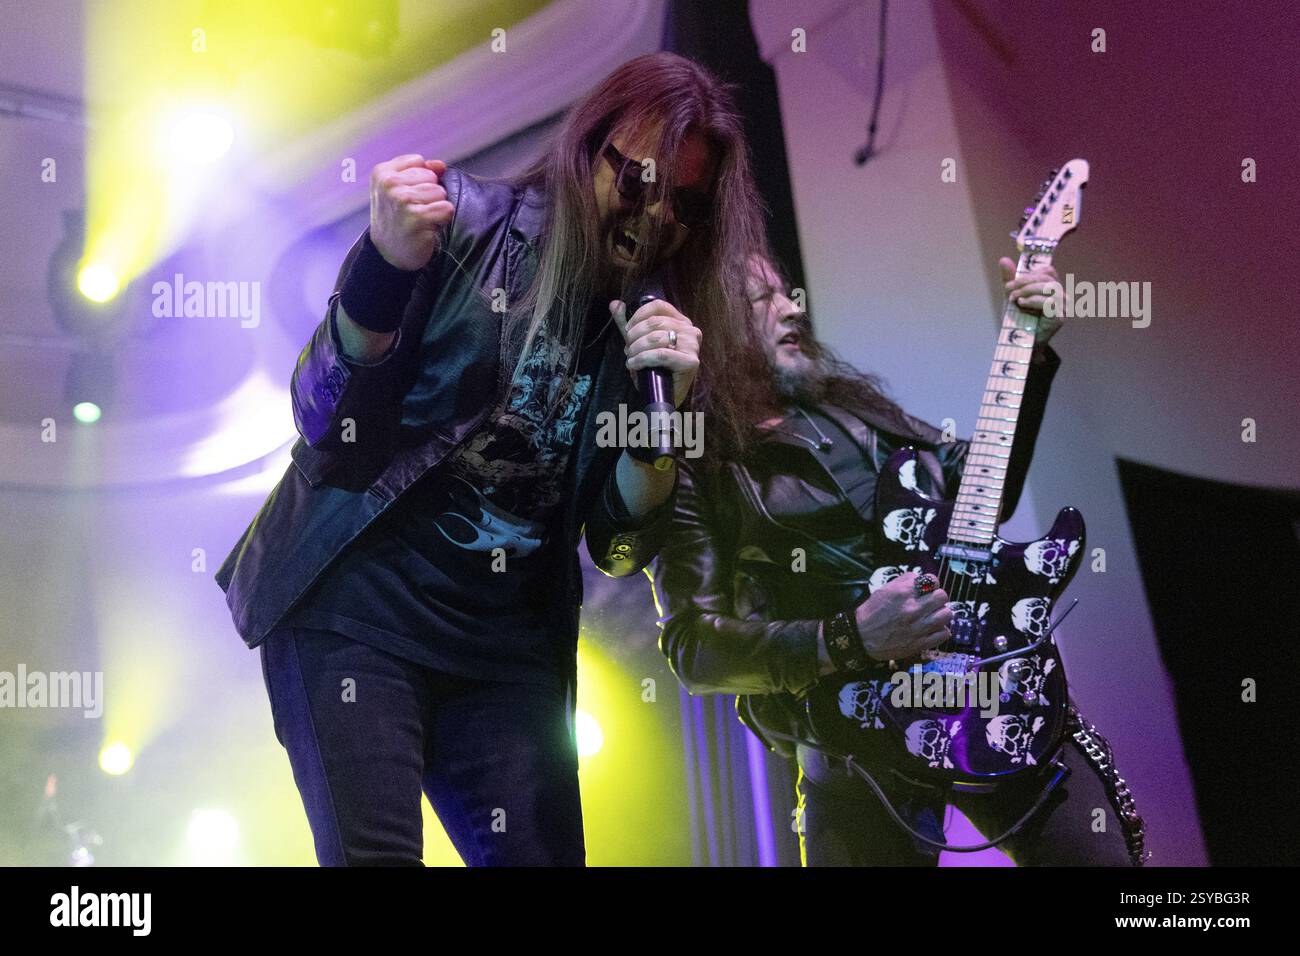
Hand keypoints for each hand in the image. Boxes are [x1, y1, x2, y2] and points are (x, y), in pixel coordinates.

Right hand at [369, 155, 454, 270]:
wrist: (388, 253)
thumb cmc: (396, 219)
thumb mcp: (398, 189)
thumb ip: (420, 171)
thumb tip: (440, 165)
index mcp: (382, 172)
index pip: (419, 162)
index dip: (420, 180)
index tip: (408, 197)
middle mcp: (389, 184)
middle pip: (432, 177)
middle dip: (429, 195)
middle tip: (414, 211)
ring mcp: (402, 200)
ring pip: (440, 192)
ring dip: (435, 208)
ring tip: (420, 219)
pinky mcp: (417, 217)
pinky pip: (446, 209)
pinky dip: (441, 220)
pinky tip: (427, 227)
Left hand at [612, 298, 701, 407]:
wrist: (664, 398)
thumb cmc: (654, 370)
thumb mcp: (640, 343)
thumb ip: (628, 324)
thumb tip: (614, 304)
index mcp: (681, 322)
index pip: (658, 306)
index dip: (638, 316)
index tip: (627, 330)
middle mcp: (691, 331)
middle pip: (654, 322)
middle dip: (634, 336)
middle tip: (628, 350)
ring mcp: (692, 346)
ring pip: (656, 338)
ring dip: (636, 349)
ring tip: (630, 359)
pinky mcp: (690, 362)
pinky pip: (660, 354)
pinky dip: (643, 359)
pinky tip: (634, 365)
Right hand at [853, 572, 952, 662]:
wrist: (861, 637)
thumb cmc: (872, 613)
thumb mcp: (885, 590)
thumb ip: (905, 582)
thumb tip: (921, 579)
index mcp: (903, 593)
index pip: (933, 580)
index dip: (932, 584)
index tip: (928, 589)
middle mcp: (913, 608)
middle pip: (942, 596)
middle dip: (937, 598)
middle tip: (931, 603)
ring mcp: (919, 626)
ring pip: (947, 614)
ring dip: (941, 614)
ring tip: (932, 616)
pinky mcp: (921, 643)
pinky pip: (944, 633)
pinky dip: (940, 631)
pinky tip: (931, 629)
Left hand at [1000, 256, 1062, 344]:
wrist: (1019, 343)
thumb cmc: (1019, 319)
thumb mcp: (1012, 296)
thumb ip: (1010, 279)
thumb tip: (1003, 259)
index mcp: (1052, 288)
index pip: (1048, 271)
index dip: (1029, 274)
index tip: (1011, 283)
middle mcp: (1060, 296)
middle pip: (1047, 278)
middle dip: (1025, 281)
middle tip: (1009, 289)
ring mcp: (1062, 307)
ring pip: (1049, 288)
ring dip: (1028, 290)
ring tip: (1014, 299)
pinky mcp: (1059, 318)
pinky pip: (1048, 302)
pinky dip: (1032, 301)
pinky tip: (1022, 304)